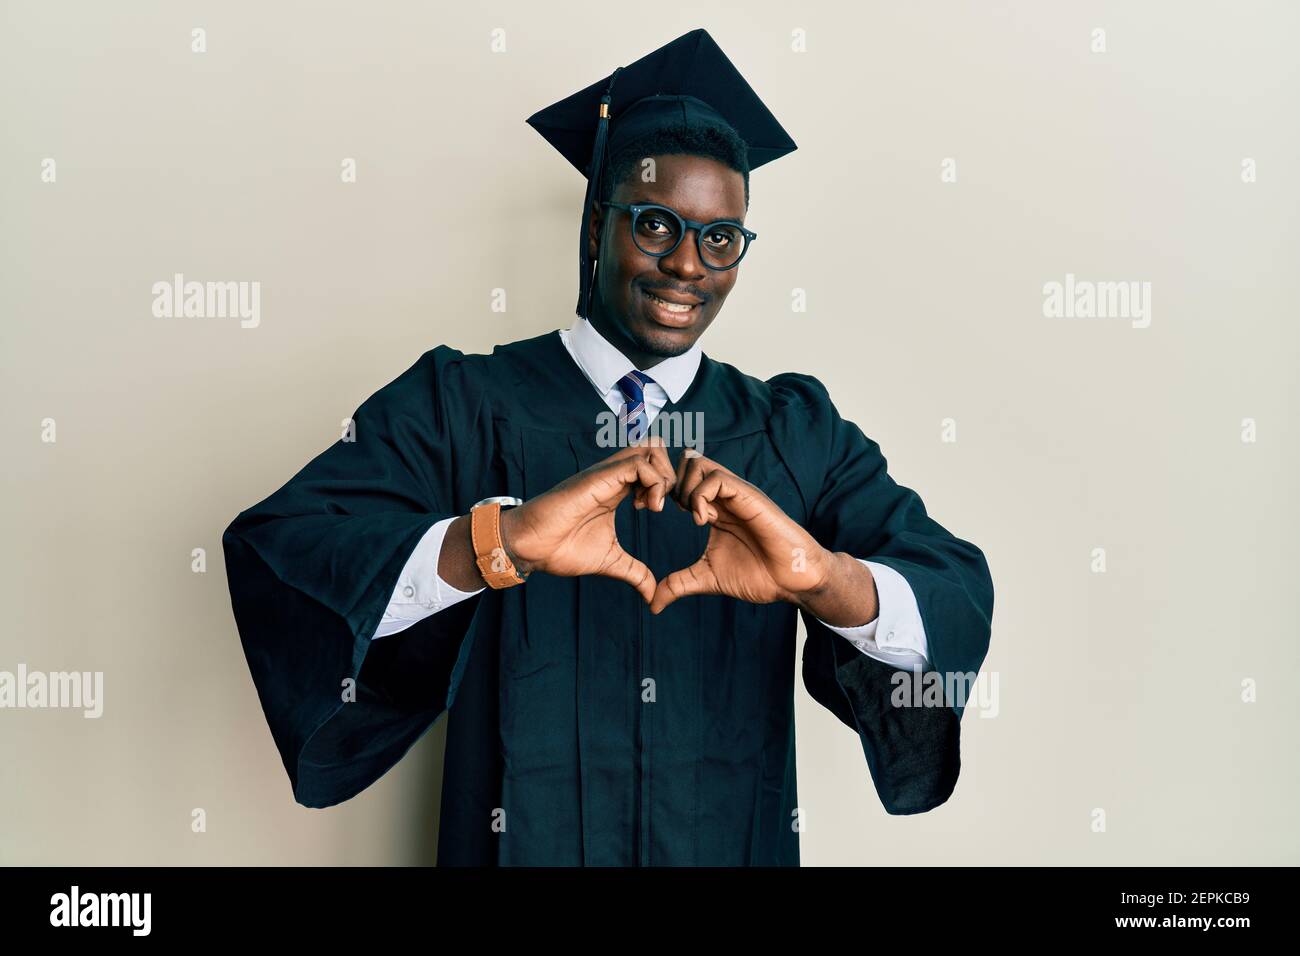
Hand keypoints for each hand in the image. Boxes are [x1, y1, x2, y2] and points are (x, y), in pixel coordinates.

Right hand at [499, 438, 675, 602]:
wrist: (531, 547)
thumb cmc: (562, 550)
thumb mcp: (611, 561)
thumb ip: (635, 572)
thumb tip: (653, 595)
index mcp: (618, 489)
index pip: (654, 466)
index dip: (669, 485)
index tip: (665, 511)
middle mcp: (614, 476)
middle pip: (656, 447)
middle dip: (672, 474)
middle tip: (667, 505)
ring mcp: (607, 474)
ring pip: (651, 448)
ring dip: (663, 476)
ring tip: (655, 505)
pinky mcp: (600, 477)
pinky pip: (638, 463)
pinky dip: (652, 482)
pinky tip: (644, 507)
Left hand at [649, 450, 833, 613]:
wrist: (793, 580)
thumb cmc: (759, 575)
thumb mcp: (708, 579)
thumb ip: (679, 585)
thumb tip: (653, 604)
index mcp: (712, 508)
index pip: (678, 479)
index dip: (657, 491)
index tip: (649, 511)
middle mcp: (722, 496)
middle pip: (683, 463)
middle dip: (665, 483)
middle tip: (662, 510)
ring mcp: (735, 494)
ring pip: (697, 463)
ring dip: (683, 487)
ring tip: (690, 517)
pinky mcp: (748, 496)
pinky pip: (716, 478)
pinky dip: (700, 496)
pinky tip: (703, 520)